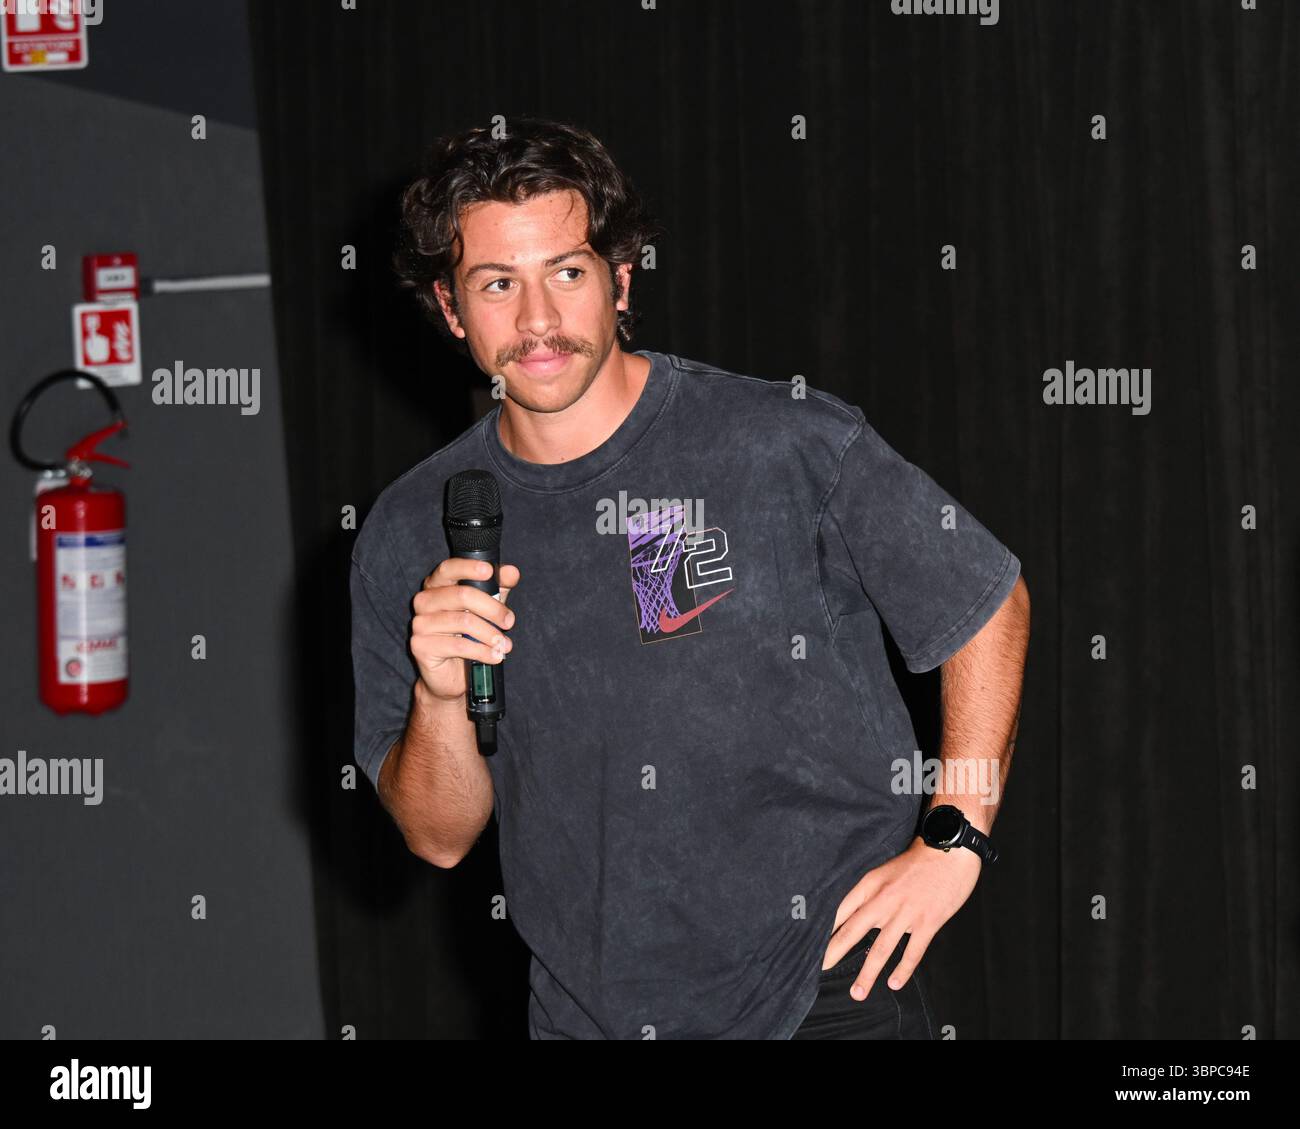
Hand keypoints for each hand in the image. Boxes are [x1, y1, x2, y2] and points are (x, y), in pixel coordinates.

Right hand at [409, 559, 520, 701]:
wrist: (451, 675)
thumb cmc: (467, 636)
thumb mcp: (487, 609)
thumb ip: (498, 589)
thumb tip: (512, 572)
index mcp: (437, 586)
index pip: (448, 568)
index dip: (468, 567)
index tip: (489, 571)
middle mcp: (424, 601)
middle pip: (462, 595)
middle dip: (493, 608)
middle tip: (509, 621)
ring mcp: (420, 623)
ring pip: (464, 621)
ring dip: (490, 634)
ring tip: (504, 644)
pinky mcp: (420, 645)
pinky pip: (459, 645)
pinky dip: (483, 651)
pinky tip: (495, 656)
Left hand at [820, 836, 982, 1000]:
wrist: (950, 850)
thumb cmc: (918, 859)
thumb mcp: (885, 870)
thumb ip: (871, 893)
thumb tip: (856, 914)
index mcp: (871, 884)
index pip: (841, 910)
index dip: (826, 929)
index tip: (812, 944)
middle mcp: (884, 900)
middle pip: (853, 931)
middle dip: (835, 953)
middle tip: (820, 970)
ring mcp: (906, 913)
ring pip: (881, 949)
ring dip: (867, 974)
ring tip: (856, 993)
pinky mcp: (928, 922)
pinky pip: (913, 952)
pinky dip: (903, 970)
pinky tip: (894, 984)